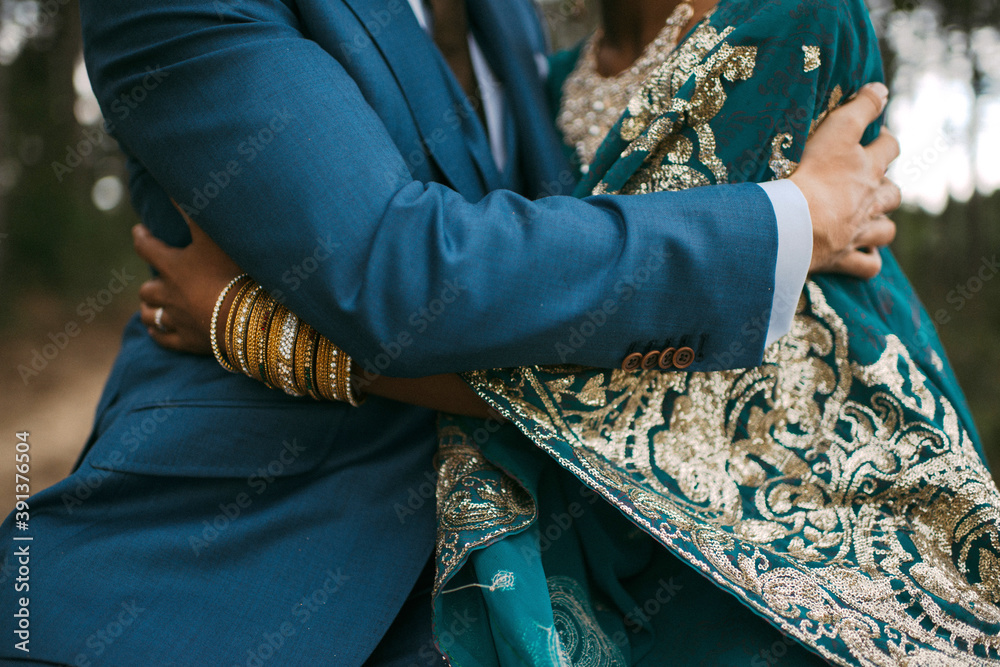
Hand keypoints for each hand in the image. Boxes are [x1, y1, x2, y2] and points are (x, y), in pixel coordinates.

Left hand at [133, 203, 242, 352]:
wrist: (248, 316)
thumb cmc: (232, 271)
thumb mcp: (213, 236)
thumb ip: (192, 210)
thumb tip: (173, 184)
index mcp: (173, 266)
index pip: (146, 248)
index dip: (141, 237)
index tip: (139, 231)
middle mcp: (169, 293)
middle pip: (147, 289)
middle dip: (149, 283)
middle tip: (157, 279)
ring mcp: (178, 319)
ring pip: (150, 315)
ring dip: (149, 309)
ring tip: (153, 305)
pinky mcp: (189, 341)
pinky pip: (164, 339)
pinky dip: (159, 333)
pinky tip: (159, 331)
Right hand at [791, 82, 901, 278]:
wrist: (794, 224)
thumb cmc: (810, 175)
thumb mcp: (835, 130)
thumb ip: (860, 108)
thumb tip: (882, 88)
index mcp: (865, 170)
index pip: (888, 149)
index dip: (885, 141)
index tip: (877, 137)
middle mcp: (868, 201)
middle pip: (892, 193)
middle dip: (887, 186)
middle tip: (872, 183)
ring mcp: (858, 232)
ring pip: (885, 229)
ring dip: (882, 223)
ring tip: (872, 220)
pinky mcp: (842, 258)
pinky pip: (866, 266)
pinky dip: (869, 261)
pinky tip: (865, 255)